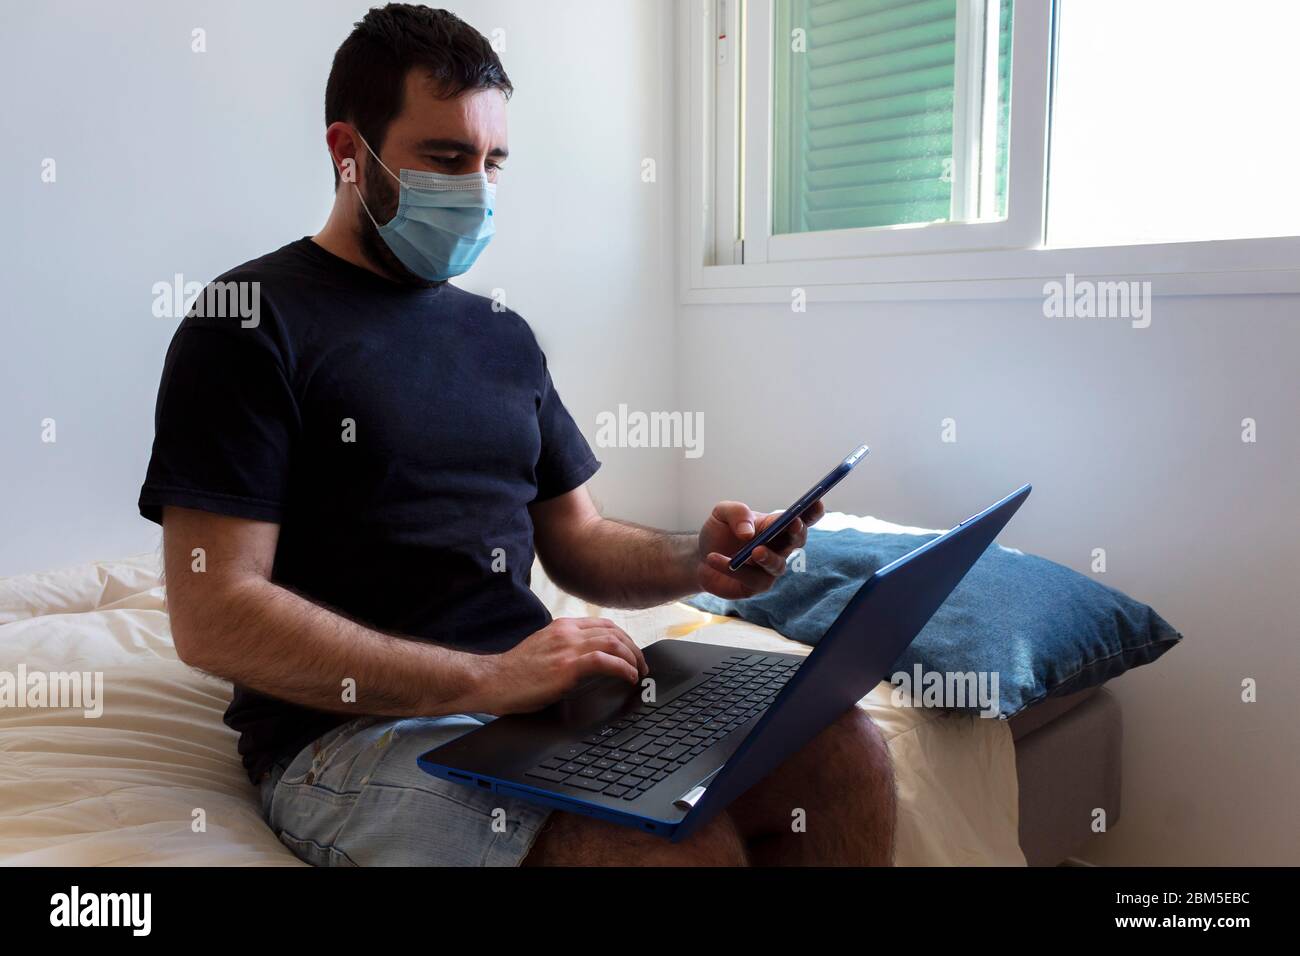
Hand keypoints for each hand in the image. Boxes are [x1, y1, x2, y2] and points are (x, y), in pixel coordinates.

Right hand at [476, 617, 647, 714]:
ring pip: (615, 643)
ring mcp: (568, 647)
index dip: (624, 638)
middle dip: (634, 648)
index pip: (603, 625)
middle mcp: (567, 632)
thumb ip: (564, 648)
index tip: (631, 653)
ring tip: (638, 673)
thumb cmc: (514, 672)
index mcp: (562, 627)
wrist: (492, 680)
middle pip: (614, 631)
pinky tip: (628, 678)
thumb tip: (587, 661)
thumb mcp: (543, 649)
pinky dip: (624, 669)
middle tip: (641, 665)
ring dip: (633, 659)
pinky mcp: (567, 666)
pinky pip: (606, 661)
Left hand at [695, 499, 824, 598]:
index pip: (801, 517)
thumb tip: (749, 532)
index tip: (816, 501)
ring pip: (778, 565)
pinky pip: (750, 578)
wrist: (700, 557)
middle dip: (797, 532)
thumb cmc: (719, 533)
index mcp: (776, 525)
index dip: (812, 511)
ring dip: (769, 557)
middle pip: (797, 540)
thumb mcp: (722, 513)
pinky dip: (731, 568)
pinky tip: (713, 558)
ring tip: (755, 551)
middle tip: (792, 523)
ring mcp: (769, 568)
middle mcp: (778, 547)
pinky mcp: (756, 586)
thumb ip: (737, 513)